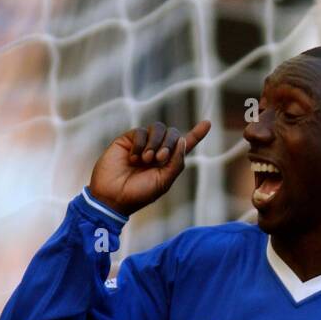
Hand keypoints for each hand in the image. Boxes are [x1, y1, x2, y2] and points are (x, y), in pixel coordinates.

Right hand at [88, 119, 211, 217]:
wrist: (112, 196)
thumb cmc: (138, 194)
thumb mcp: (163, 182)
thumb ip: (176, 163)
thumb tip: (183, 140)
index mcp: (168, 162)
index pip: (185, 144)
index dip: (197, 133)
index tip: (208, 123)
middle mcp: (157, 150)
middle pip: (173, 134)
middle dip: (170, 143)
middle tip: (159, 158)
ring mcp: (143, 144)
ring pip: (158, 128)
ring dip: (155, 143)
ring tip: (145, 160)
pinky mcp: (128, 140)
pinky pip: (141, 132)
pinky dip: (140, 144)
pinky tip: (132, 158)